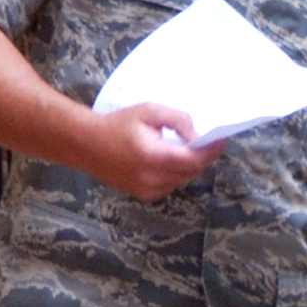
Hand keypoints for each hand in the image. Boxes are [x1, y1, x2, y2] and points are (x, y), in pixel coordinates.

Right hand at [87, 102, 225, 199]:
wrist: (85, 144)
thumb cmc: (117, 124)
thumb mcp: (149, 112)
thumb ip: (177, 120)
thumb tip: (197, 135)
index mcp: (154, 157)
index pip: (194, 160)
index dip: (211, 150)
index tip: (221, 138)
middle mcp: (153, 179)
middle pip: (191, 171)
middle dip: (203, 156)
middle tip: (207, 140)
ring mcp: (148, 190)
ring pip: (183, 179)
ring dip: (189, 165)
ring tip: (187, 147)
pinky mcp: (144, 195)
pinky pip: (171, 184)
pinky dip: (176, 173)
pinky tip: (168, 159)